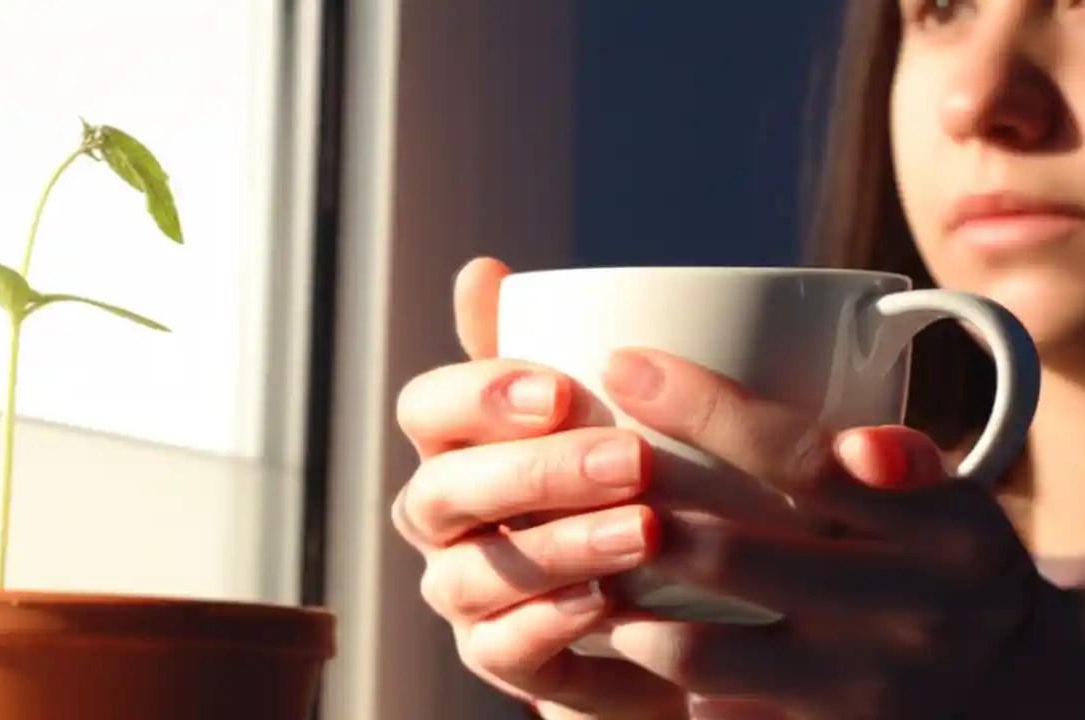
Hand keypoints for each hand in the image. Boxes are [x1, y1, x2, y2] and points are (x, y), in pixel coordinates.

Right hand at [391, 258, 688, 717]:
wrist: (658, 600)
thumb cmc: (611, 482)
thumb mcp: (588, 410)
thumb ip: (537, 343)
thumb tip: (481, 269)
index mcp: (454, 446)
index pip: (426, 410)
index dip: (478, 397)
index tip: (558, 390)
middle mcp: (442, 519)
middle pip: (448, 492)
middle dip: (535, 473)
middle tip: (629, 459)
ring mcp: (461, 592)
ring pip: (475, 573)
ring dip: (558, 548)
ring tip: (644, 531)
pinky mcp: (498, 657)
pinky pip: (501, 648)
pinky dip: (549, 623)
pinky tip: (606, 603)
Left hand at [586, 347, 1053, 719]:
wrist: (1010, 693)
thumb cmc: (951, 566)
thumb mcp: (958, 500)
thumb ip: (906, 456)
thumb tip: (861, 441)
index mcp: (942, 533)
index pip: (802, 459)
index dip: (702, 407)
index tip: (623, 364)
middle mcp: (906, 619)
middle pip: (732, 557)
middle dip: (635, 510)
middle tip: (573, 474)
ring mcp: (860, 696)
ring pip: (700, 655)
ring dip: (623, 607)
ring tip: (582, 565)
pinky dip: (648, 683)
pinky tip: (614, 643)